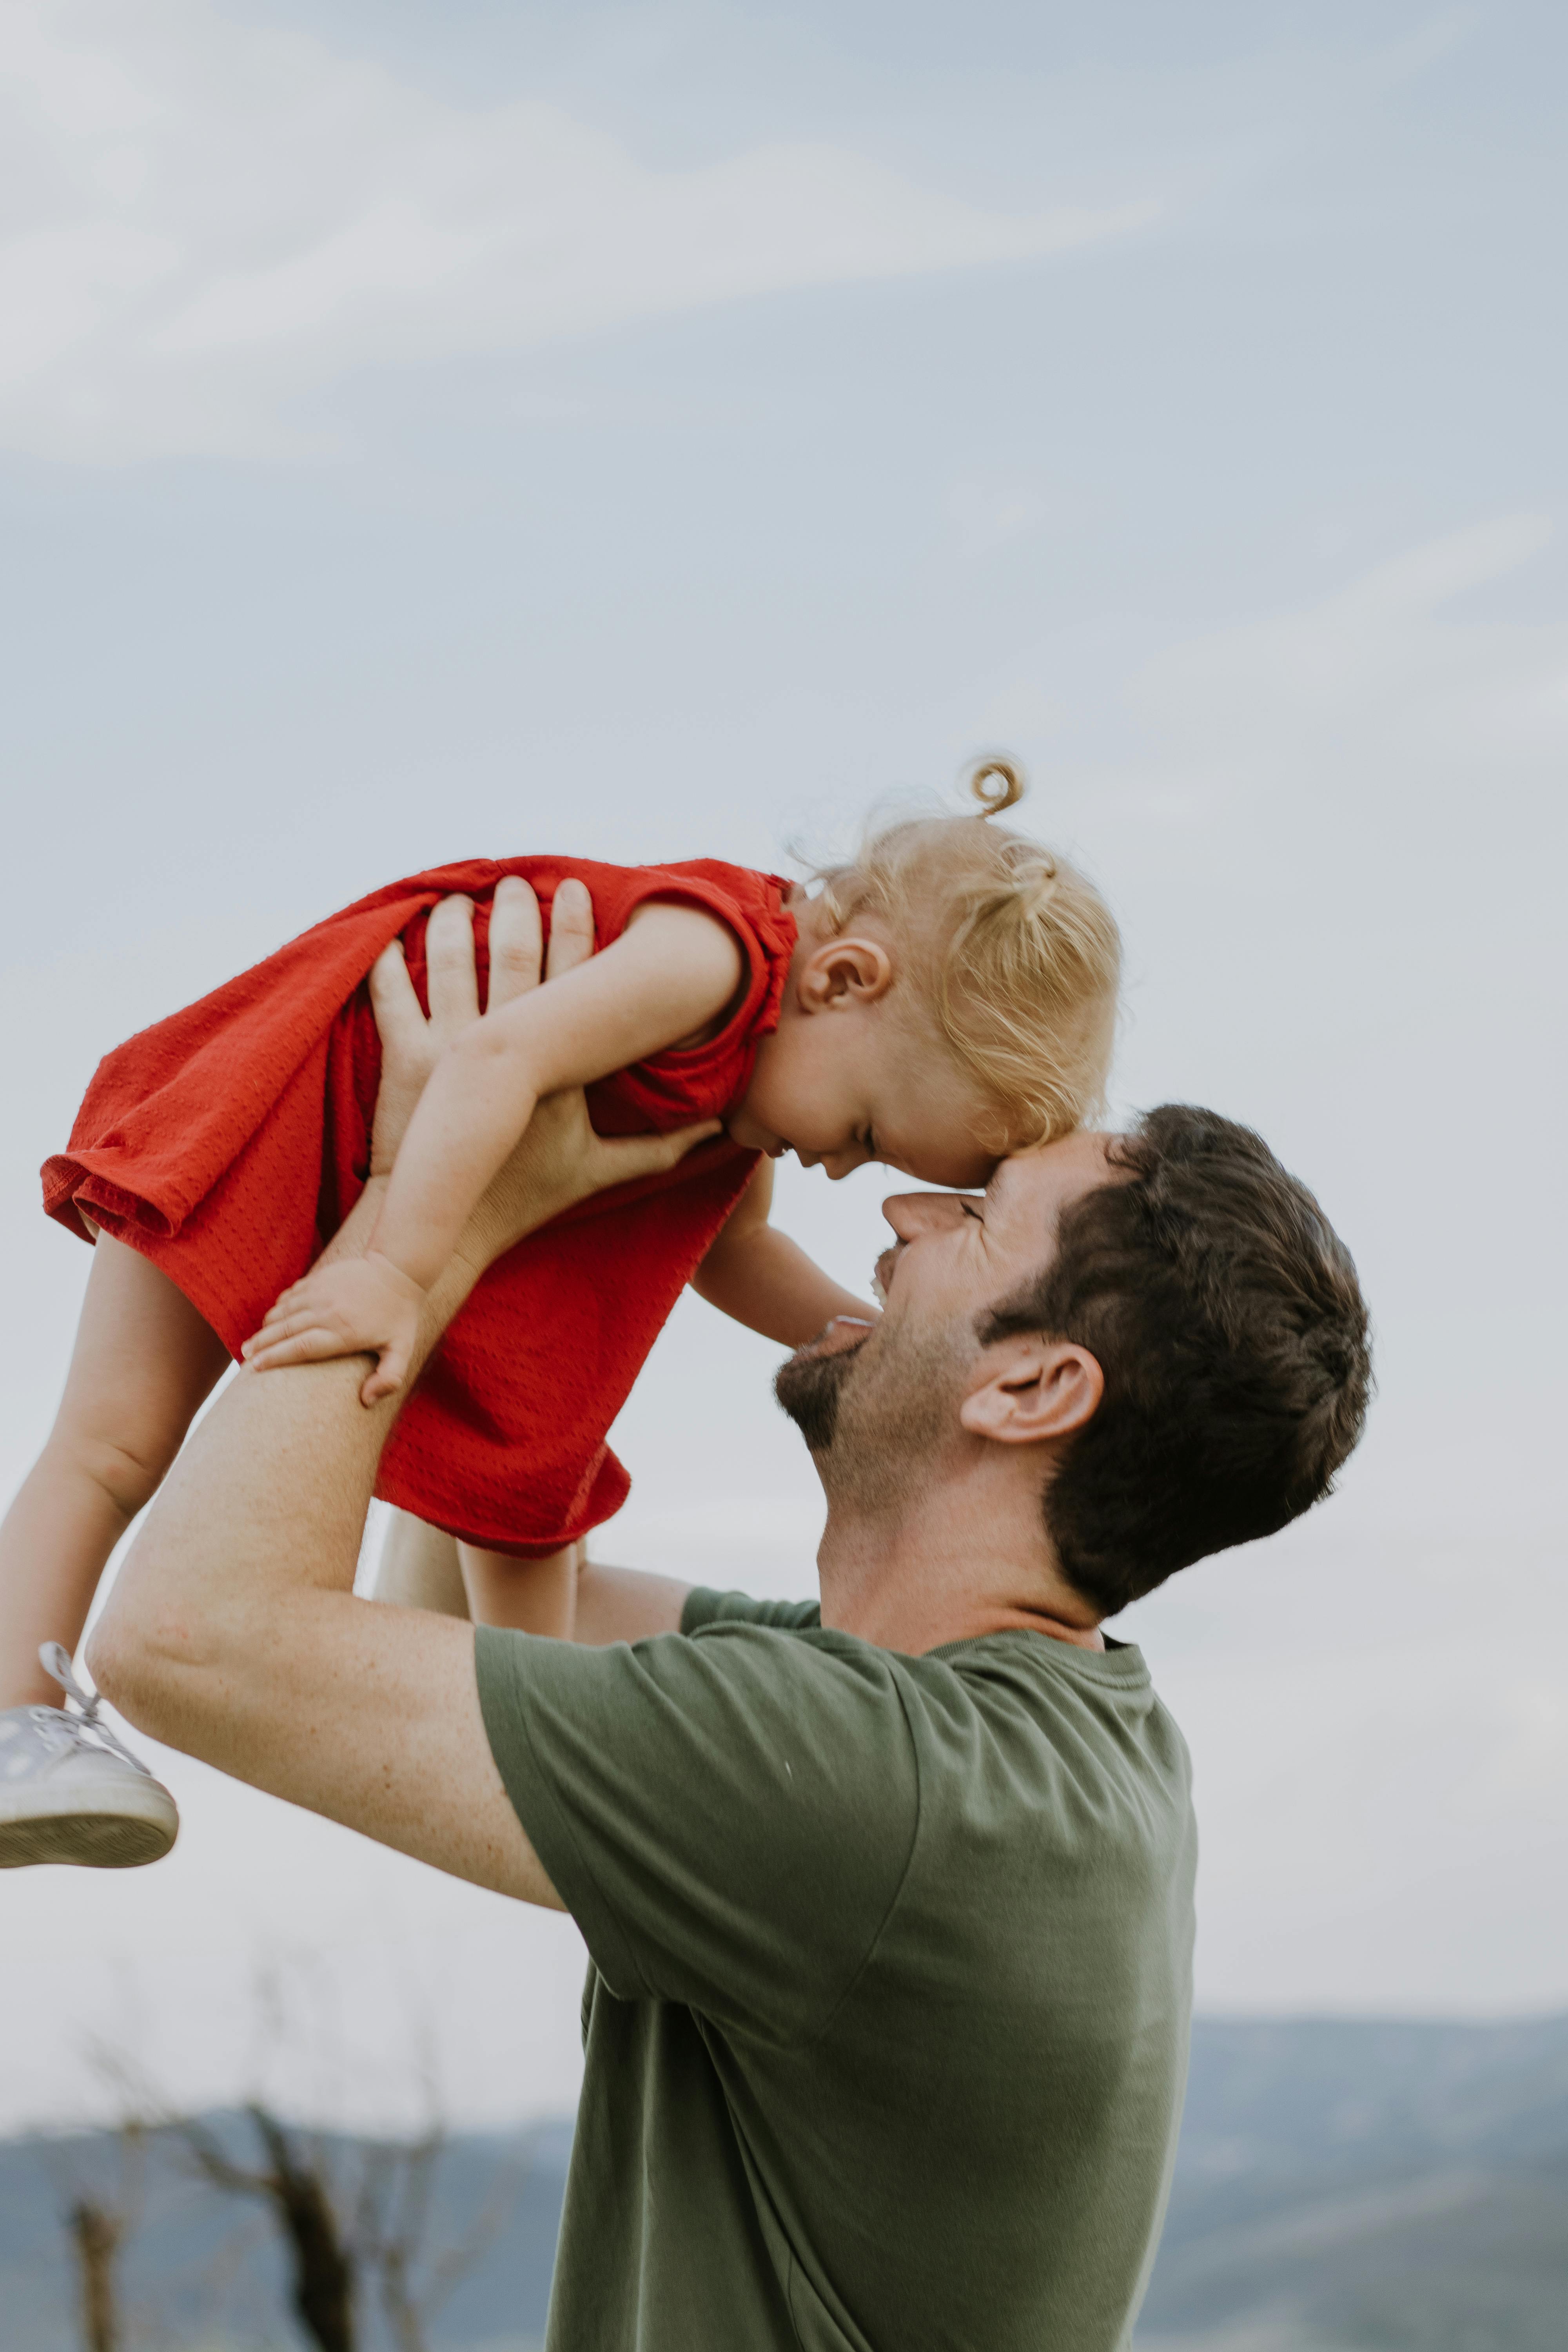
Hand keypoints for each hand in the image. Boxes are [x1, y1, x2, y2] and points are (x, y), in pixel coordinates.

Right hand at [241, 1252, 427, 1403]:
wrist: (399, 1269)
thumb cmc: (400, 1315)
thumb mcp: (403, 1349)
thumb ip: (389, 1378)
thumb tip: (366, 1401)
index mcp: (343, 1332)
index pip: (301, 1348)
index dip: (275, 1358)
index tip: (255, 1368)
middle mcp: (327, 1312)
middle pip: (285, 1331)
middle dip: (261, 1346)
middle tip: (244, 1359)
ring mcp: (320, 1292)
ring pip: (283, 1312)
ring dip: (265, 1329)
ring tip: (250, 1345)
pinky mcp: (318, 1279)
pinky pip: (290, 1296)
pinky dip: (277, 1309)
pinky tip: (270, 1321)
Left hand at [370, 875, 720, 1275]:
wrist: (449, 1226)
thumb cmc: (526, 1200)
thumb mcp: (602, 1172)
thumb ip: (659, 1149)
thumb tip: (719, 1134)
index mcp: (556, 1064)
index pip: (571, 978)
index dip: (576, 926)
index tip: (577, 890)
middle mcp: (505, 1043)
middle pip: (511, 951)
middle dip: (515, 908)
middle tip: (516, 882)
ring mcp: (450, 1047)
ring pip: (448, 961)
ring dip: (453, 923)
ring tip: (457, 900)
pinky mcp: (404, 1060)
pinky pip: (391, 996)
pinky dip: (388, 963)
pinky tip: (390, 937)